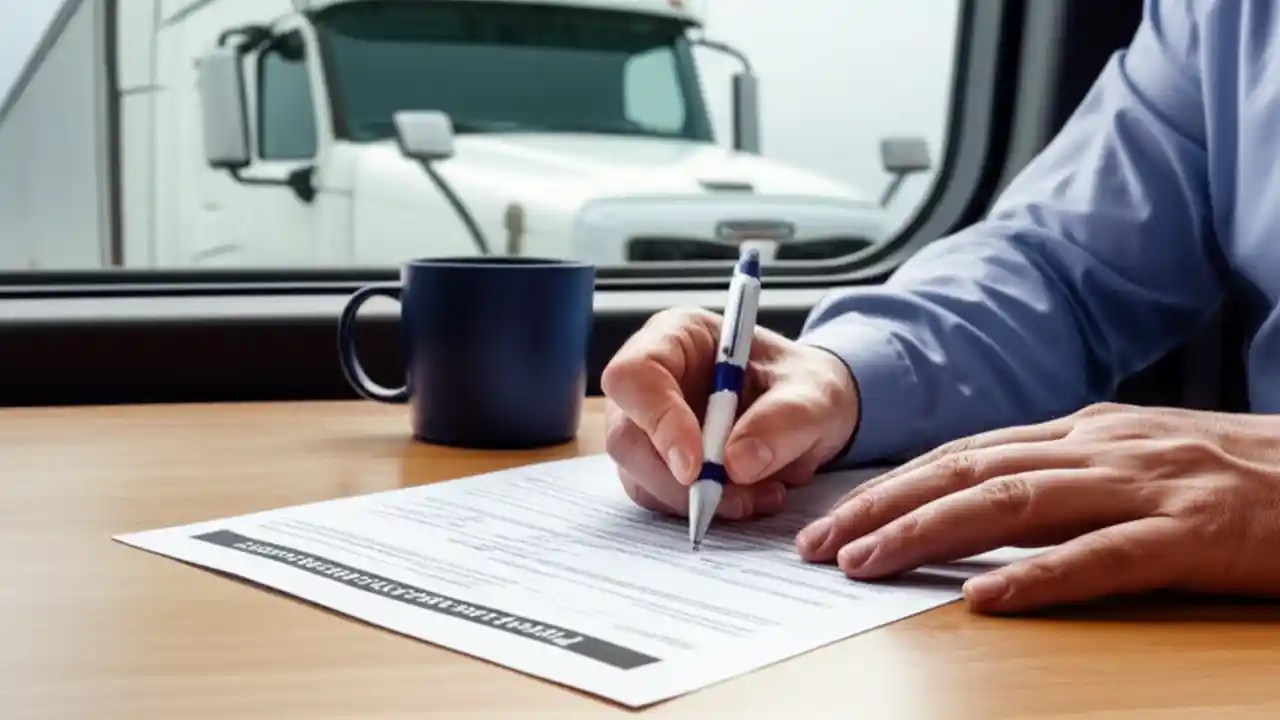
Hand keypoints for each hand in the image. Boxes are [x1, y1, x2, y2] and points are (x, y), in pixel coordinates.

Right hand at [601, 307, 858, 519]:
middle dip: (677, 480)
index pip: (634, 375)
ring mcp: (649, 426)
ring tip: (761, 497)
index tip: (696, 468)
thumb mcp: (815, 393)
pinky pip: (662, 498)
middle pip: (627, 436)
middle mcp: (651, 380)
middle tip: (736, 499)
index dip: (657, 421)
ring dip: (696, 501)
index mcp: (677, 336)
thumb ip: (783, 420)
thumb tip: (736, 464)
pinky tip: (750, 499)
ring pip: (640, 476)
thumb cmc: (807, 386)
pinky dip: (704, 509)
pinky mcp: (658, 465)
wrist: (813, 414)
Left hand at [796, 402, 1279, 613]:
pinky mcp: (1192, 534)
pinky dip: (1040, 577)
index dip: (890, 487)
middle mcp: (1100, 448)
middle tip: (817, 546)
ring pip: (1012, 504)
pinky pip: (1104, 557)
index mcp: (1084, 432)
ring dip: (928, 534)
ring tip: (866, 565)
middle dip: (881, 508)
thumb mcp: (1138, 459)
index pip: (962, 454)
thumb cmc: (1240, 474)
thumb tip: (979, 497)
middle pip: (966, 473)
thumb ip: (1062, 474)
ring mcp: (1145, 486)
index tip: (832, 519)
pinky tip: (987, 598)